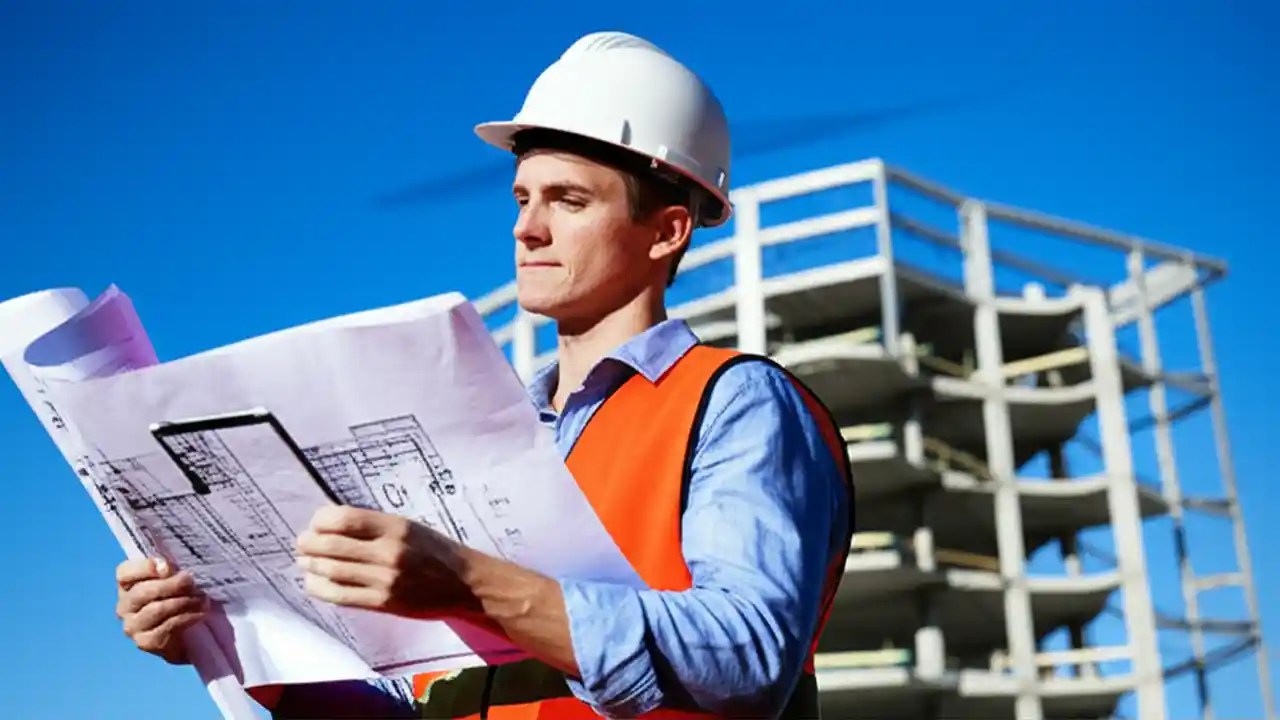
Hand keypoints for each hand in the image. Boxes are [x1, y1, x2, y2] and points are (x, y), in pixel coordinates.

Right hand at [115, 557, 208, 664]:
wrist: (196, 632)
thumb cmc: (185, 596)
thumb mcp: (178, 577)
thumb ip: (169, 568)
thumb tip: (165, 567)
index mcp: (128, 584)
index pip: (125, 573)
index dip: (144, 568)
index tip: (168, 568)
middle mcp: (125, 606)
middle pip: (142, 592)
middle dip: (172, 585)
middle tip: (193, 582)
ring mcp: (132, 626)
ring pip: (156, 609)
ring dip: (184, 602)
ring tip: (203, 599)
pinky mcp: (145, 642)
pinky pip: (165, 628)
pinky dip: (186, 618)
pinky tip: (200, 613)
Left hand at [294, 506, 483, 620]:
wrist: (465, 584)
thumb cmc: (435, 550)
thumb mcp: (410, 527)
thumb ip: (375, 526)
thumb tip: (331, 525)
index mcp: (396, 526)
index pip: (344, 519)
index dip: (320, 520)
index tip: (315, 523)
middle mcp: (389, 552)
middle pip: (331, 545)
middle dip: (308, 544)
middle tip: (301, 543)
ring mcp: (385, 580)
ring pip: (331, 571)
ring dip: (310, 566)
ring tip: (305, 562)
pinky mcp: (383, 603)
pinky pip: (340, 596)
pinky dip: (320, 588)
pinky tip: (314, 583)